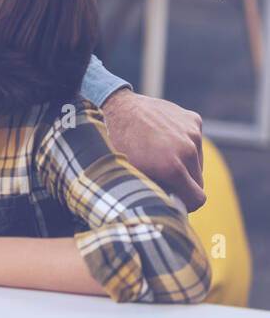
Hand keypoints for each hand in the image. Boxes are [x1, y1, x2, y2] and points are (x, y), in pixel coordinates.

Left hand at [100, 89, 204, 210]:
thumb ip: (155, 193)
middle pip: (198, 181)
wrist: (118, 108)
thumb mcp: (133, 174)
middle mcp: (187, 150)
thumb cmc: (120, 145)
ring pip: (198, 161)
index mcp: (173, 167)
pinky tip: (164, 138)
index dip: (188, 203)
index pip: (198, 198)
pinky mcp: (193, 120)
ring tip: (160, 155)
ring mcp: (192, 133)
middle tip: (164, 178)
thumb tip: (171, 209)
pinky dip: (184, 144)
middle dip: (184, 183)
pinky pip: (195, 142)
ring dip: (184, 163)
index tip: (177, 201)